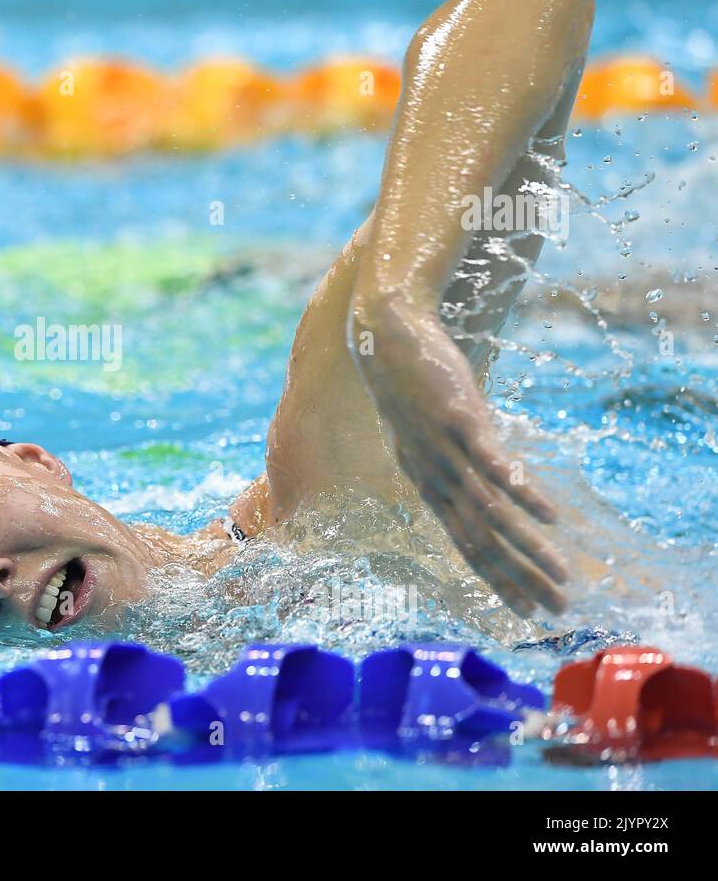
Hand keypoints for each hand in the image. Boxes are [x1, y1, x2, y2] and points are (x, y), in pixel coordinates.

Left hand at [351, 296, 568, 615]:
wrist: (387, 338)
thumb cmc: (411, 387)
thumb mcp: (429, 435)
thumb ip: (454, 464)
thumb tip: (481, 481)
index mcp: (429, 485)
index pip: (465, 546)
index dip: (496, 581)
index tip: (526, 611)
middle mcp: (435, 478)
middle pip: (480, 542)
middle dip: (519, 580)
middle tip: (555, 611)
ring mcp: (445, 451)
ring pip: (490, 513)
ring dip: (529, 548)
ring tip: (562, 575)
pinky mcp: (459, 420)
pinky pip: (493, 465)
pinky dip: (522, 493)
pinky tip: (550, 517)